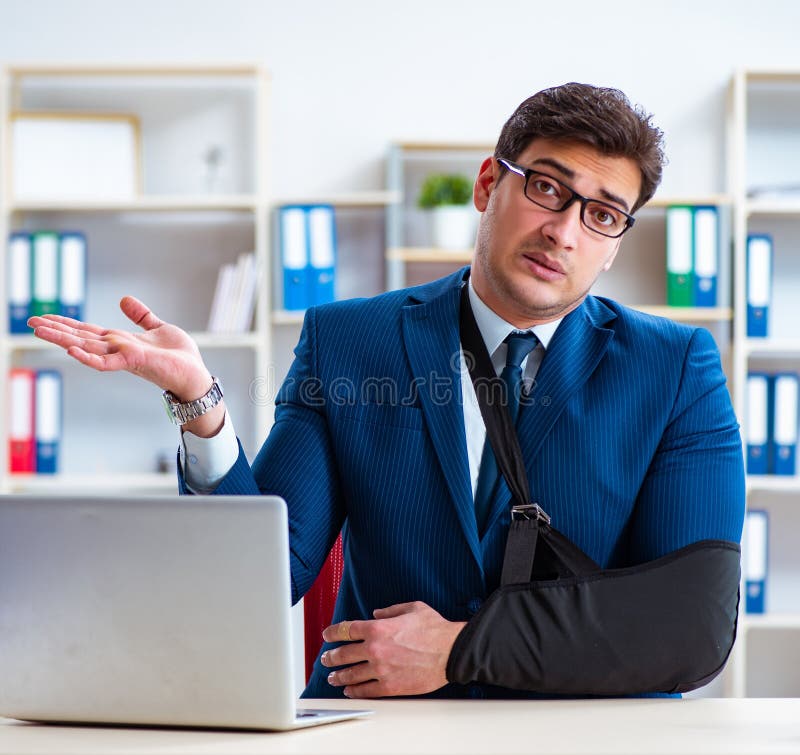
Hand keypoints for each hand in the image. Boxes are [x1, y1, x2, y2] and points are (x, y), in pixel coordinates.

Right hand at [28, 296, 211, 402]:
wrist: (196, 374)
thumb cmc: (179, 357)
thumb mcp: (158, 328)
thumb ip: (141, 316)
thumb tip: (124, 299)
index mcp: (121, 341)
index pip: (87, 331)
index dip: (66, 323)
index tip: (43, 317)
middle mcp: (118, 349)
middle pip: (81, 337)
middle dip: (56, 330)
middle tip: (29, 322)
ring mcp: (124, 356)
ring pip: (87, 346)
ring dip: (63, 339)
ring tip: (38, 330)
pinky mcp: (135, 361)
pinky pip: (107, 361)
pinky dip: (89, 357)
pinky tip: (72, 350)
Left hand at [320, 601, 466, 697]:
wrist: (450, 652)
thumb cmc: (434, 629)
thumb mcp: (412, 608)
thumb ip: (390, 610)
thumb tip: (377, 612)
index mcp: (378, 628)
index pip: (346, 629)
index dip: (333, 632)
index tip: (327, 635)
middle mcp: (375, 649)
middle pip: (343, 654)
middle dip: (331, 657)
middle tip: (325, 659)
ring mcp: (381, 669)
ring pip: (351, 674)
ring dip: (338, 676)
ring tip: (332, 677)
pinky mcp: (389, 686)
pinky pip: (365, 690)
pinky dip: (354, 691)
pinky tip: (349, 690)